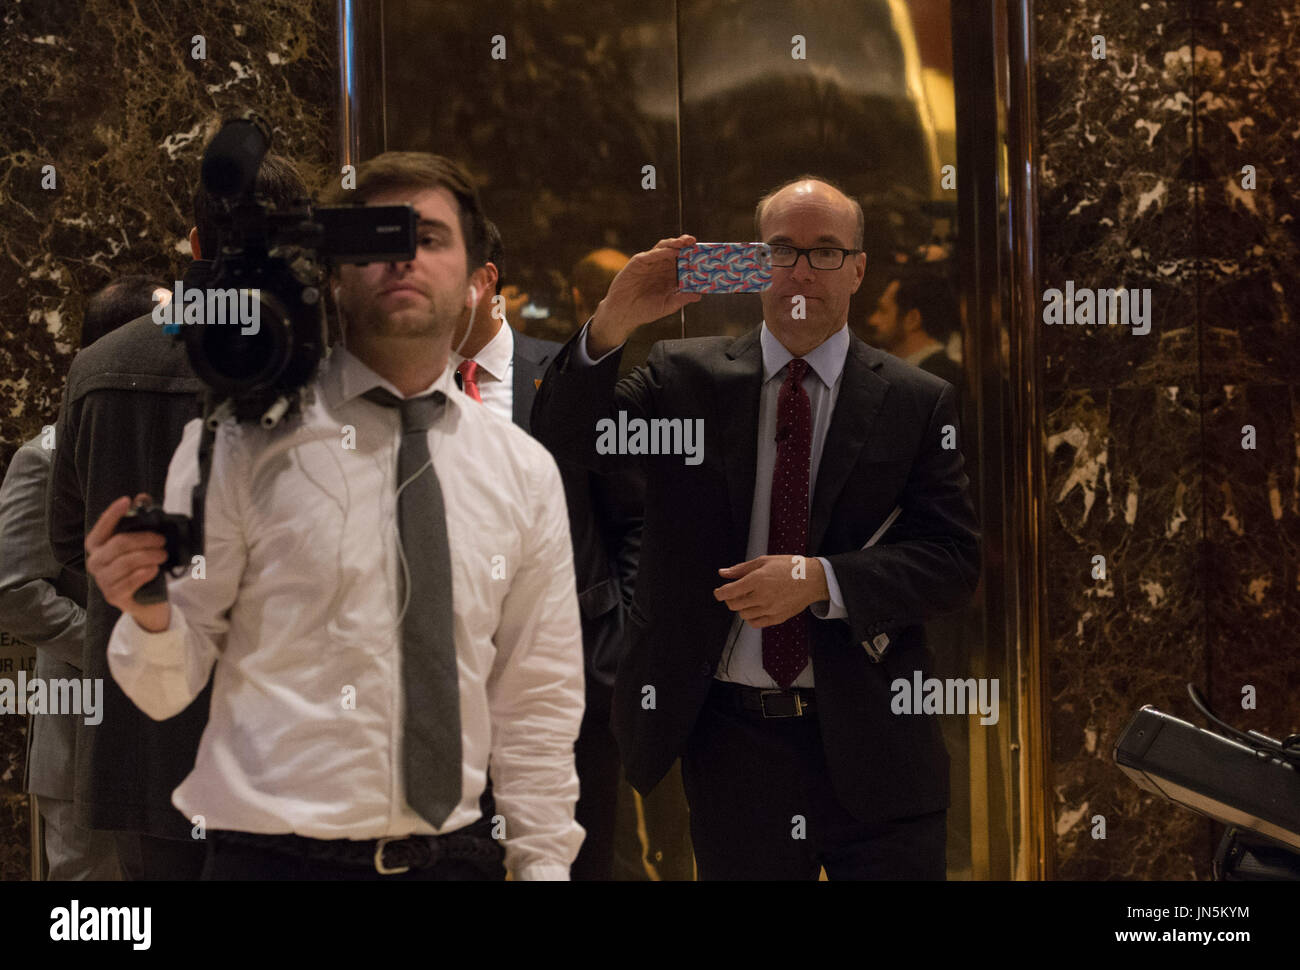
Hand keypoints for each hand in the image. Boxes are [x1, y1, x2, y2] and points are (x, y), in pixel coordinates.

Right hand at [85, 493, 171, 632]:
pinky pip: (130, 580)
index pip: (102, 526)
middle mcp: (94, 562)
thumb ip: (140, 520)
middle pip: (119, 543)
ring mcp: (102, 580)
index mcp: (97, 545)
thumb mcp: (140, 544)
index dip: (113, 513)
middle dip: (144, 539)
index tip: (126, 501)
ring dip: (149, 556)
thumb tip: (142, 498)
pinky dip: (146, 573)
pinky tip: (154, 570)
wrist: (146, 600)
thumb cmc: (140, 566)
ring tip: (162, 555)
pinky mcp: (112, 595)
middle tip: (162, 540)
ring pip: (127, 562)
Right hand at [587, 234, 702, 355]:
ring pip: (665, 248)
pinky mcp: (638, 262)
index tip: (706, 257)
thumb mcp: (667, 306)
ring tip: (687, 242)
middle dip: (687, 247)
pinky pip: (651, 254)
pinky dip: (662, 251)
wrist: (623, 313)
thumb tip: (699, 294)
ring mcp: (650, 264)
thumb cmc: (644, 311)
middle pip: (677, 253)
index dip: (695, 260)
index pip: (685, 264)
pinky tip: (672, 251)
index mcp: (669, 278)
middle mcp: (661, 268)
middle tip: (698, 244)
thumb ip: (682, 298)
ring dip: (676, 243)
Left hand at [713, 555, 828, 628]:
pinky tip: (755, 608)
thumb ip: (741, 569)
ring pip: (743, 615)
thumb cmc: (789, 567)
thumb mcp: (763, 561)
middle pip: (734, 605)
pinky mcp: (777, 618)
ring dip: (741, 607)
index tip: (718, 592)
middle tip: (735, 593)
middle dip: (730, 599)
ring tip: (749, 598)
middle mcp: (762, 596)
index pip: (729, 592)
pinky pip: (755, 623)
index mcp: (757, 580)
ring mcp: (769, 609)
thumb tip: (723, 573)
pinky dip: (751, 617)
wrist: (812, 579)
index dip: (719, 593)